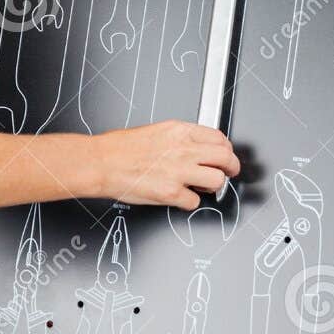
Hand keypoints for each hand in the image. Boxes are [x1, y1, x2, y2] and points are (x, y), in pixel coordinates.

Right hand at [89, 120, 241, 209]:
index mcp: (180, 132)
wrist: (102, 162)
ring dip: (212, 186)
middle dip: (231, 168)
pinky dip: (189, 202)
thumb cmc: (121, 147)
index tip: (225, 156)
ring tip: (201, 187)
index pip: (220, 138)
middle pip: (226, 158)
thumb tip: (197, 147)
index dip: (226, 150)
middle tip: (228, 173)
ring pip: (217, 180)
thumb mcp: (157, 131)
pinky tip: (180, 197)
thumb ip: (180, 139)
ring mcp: (179, 172)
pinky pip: (194, 202)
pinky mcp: (171, 193)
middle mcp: (184, 150)